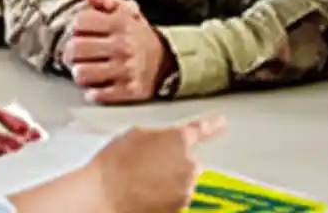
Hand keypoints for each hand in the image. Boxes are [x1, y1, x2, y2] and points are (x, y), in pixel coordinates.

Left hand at [62, 0, 176, 103]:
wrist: (168, 61)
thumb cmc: (137, 35)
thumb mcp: (125, 12)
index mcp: (121, 23)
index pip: (80, 22)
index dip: (75, 28)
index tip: (80, 33)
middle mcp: (123, 45)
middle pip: (76, 49)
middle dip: (70, 53)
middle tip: (74, 55)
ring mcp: (126, 70)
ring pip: (82, 73)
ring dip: (79, 73)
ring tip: (84, 69)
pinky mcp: (130, 91)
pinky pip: (97, 95)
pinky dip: (93, 92)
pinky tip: (97, 86)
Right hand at [90, 115, 226, 212]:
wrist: (106, 200)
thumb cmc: (114, 168)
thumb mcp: (131, 136)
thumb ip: (155, 136)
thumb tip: (158, 141)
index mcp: (176, 140)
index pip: (199, 129)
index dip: (211, 125)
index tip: (221, 123)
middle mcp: (188, 165)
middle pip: (186, 161)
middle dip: (171, 163)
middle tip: (146, 166)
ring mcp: (185, 189)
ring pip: (179, 181)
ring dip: (166, 181)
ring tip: (139, 182)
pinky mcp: (179, 208)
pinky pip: (173, 198)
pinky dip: (162, 197)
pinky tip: (142, 195)